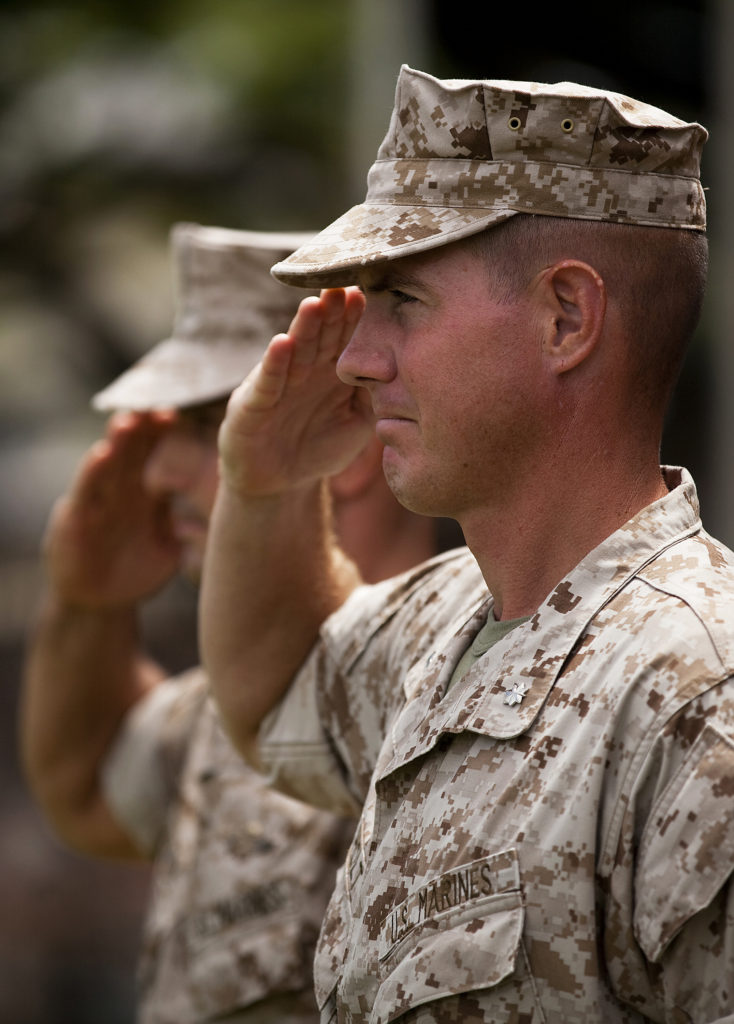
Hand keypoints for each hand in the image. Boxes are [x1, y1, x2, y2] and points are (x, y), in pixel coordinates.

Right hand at [44, 412, 181, 607]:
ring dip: (117, 443)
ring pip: (108, 467)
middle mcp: (119, 493)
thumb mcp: (168, 546)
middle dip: (143, 428)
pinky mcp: (76, 523)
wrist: (97, 603)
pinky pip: (86, 494)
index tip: (179, 411)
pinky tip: (100, 454)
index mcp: (143, 495)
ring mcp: (97, 505)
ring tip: (128, 421)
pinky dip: (92, 474)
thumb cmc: (136, 571)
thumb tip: (223, 517)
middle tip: (157, 404)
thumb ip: (186, 526)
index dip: (163, 435)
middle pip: (131, 453)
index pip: (153, 457)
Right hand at [219, 287, 373, 496]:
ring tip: (316, 304)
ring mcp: (279, 383)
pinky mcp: (254, 404)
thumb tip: (404, 372)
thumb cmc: (320, 445)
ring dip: (305, 328)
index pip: (347, 337)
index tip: (373, 292)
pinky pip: (268, 382)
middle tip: (346, 286)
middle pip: (321, 335)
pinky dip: (274, 364)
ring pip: (295, 351)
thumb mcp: (358, 422)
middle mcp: (305, 368)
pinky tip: (282, 344)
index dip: (358, 317)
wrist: (278, 483)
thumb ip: (377, 397)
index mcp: (332, 369)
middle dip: (333, 311)